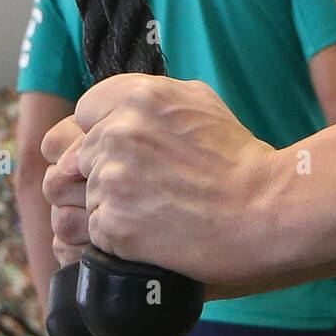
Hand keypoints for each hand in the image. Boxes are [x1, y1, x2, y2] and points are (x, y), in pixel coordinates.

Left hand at [41, 74, 279, 290]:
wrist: (264, 210)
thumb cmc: (238, 160)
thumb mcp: (199, 104)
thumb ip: (148, 100)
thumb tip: (108, 114)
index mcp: (140, 96)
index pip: (84, 110)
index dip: (102, 130)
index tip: (128, 149)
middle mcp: (119, 132)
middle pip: (71, 153)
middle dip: (97, 170)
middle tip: (138, 185)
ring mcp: (112, 179)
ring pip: (74, 195)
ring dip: (100, 206)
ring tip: (143, 211)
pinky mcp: (110, 224)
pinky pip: (85, 232)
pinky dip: (108, 238)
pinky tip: (143, 235)